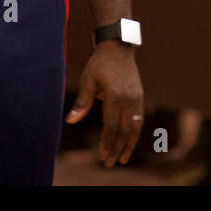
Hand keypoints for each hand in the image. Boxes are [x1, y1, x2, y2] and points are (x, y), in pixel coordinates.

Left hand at [66, 43, 144, 167]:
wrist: (118, 47)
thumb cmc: (99, 64)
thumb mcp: (87, 81)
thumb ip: (81, 103)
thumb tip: (70, 121)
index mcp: (115, 96)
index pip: (111, 127)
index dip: (106, 143)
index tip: (102, 156)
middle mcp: (129, 99)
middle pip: (125, 131)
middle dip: (117, 149)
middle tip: (110, 163)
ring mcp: (137, 98)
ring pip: (135, 127)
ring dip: (129, 144)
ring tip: (123, 159)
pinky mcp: (140, 96)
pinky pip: (140, 119)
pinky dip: (135, 133)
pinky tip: (130, 141)